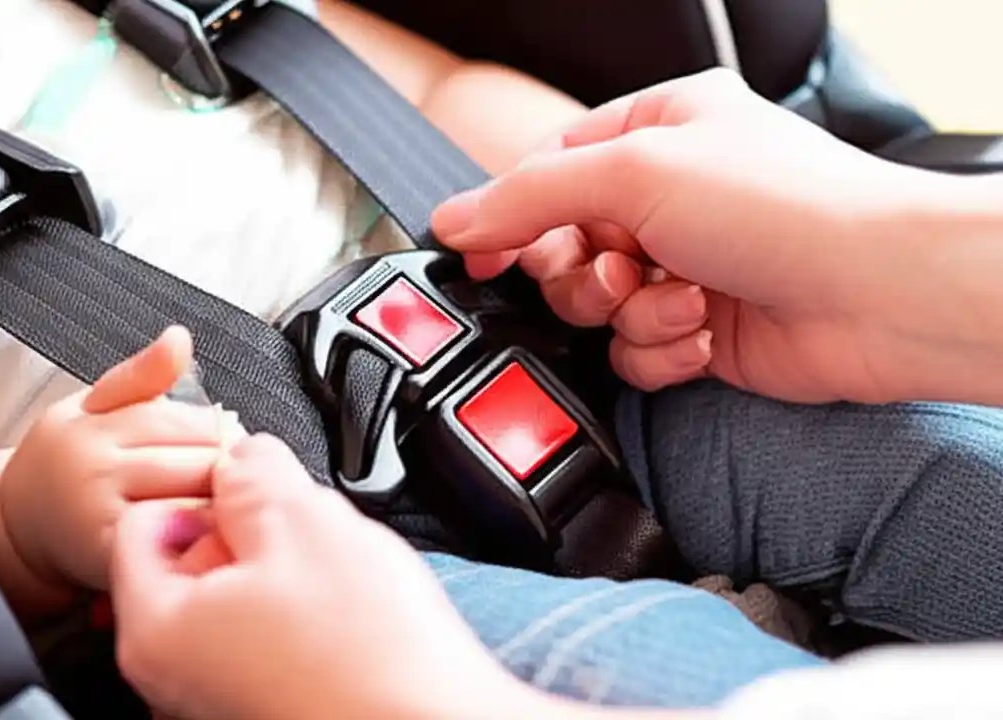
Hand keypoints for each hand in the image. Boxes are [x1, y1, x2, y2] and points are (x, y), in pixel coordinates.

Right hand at [0, 327, 243, 590]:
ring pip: (197, 503)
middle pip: (199, 462)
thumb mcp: (95, 405)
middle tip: (225, 477)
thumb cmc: (67, 462)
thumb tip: (179, 337)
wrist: (17, 528)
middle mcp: (95, 471)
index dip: (217, 432)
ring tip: (214, 504)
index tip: (221, 442)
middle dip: (221, 469)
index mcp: (95, 426)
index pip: (188, 421)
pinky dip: (198, 539)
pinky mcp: (115, 561)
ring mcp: (104, 518)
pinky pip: (181, 544)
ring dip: (218, 506)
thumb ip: (142, 375)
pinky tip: (194, 534)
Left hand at [109, 434, 545, 719]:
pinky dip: (303, 620)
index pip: (144, 520)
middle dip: (253, 537)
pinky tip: (347, 625)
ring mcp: (218, 702)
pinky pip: (269, 640)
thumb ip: (252, 469)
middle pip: (190, 562)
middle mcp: (173, 680)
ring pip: (239, 599)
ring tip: (337, 590)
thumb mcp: (304, 519)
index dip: (208, 494)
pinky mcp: (265, 711)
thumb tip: (240, 457)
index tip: (256, 499)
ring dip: (286, 577)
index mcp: (156, 630)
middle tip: (309, 545)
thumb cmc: (373, 657)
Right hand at [432, 68, 985, 403]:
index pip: (547, 171)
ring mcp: (685, 265)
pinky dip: (660, 350)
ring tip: (680, 300)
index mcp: (658, 129)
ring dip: (629, 313)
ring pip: (595, 307)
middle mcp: (670, 196)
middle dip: (582, 273)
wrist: (878, 296)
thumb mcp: (634, 170)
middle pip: (562, 248)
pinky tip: (703, 333)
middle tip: (620, 271)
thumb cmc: (783, 208)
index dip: (509, 216)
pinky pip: (634, 352)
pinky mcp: (700, 330)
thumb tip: (453, 219)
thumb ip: (527, 197)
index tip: (479, 252)